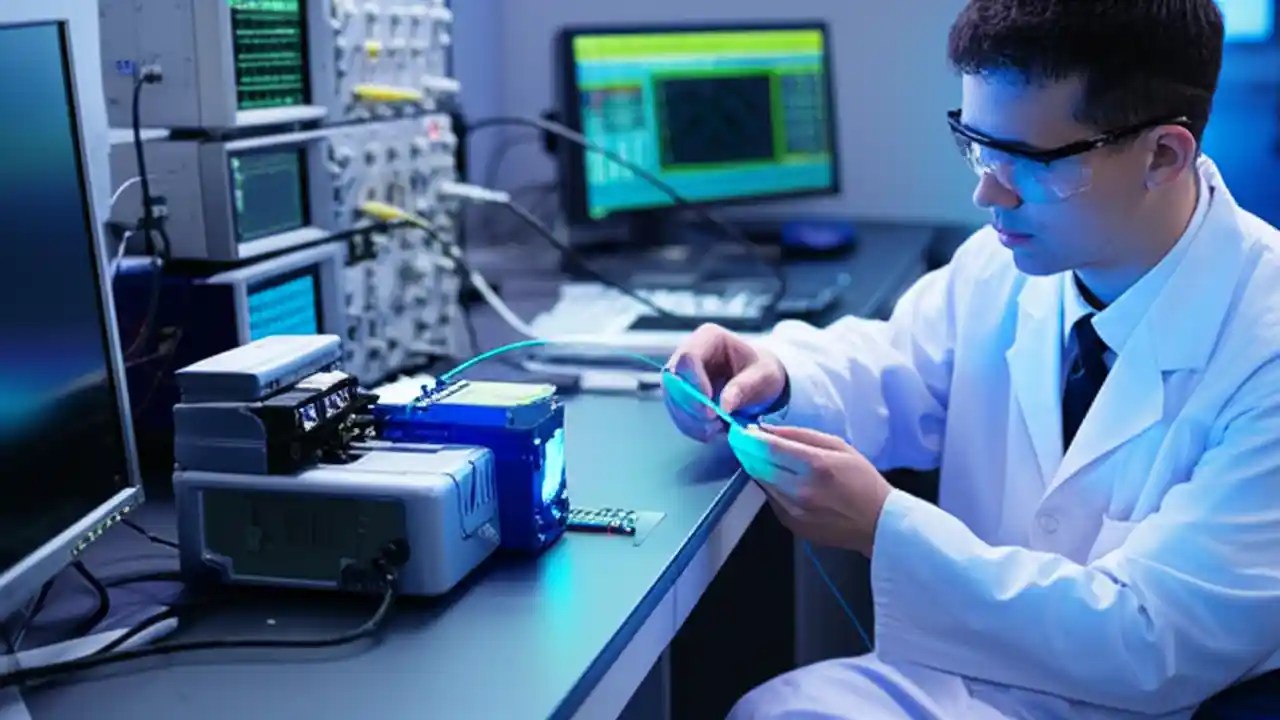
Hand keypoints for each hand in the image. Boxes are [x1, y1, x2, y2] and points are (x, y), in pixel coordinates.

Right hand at [664, 323, 786, 441]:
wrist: (759, 381)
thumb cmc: (762, 371)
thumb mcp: (764, 376)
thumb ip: (745, 387)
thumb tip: (724, 405)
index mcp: (709, 338)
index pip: (688, 358)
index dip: (695, 384)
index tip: (711, 408)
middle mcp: (688, 353)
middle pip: (673, 381)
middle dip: (692, 407)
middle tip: (714, 424)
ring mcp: (680, 375)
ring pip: (672, 400)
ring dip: (691, 421)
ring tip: (717, 430)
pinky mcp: (679, 395)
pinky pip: (677, 413)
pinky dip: (692, 427)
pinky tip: (710, 432)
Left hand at [740, 425, 892, 555]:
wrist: (877, 523)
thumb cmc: (862, 480)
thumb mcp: (839, 447)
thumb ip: (802, 435)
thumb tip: (768, 429)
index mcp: (815, 466)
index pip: (769, 448)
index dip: (750, 437)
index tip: (742, 430)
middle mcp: (800, 490)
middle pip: (758, 466)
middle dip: (748, 451)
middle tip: (745, 441)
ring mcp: (794, 511)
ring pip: (761, 483)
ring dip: (757, 468)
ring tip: (765, 458)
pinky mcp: (791, 524)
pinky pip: (770, 499)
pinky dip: (770, 486)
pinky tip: (782, 480)